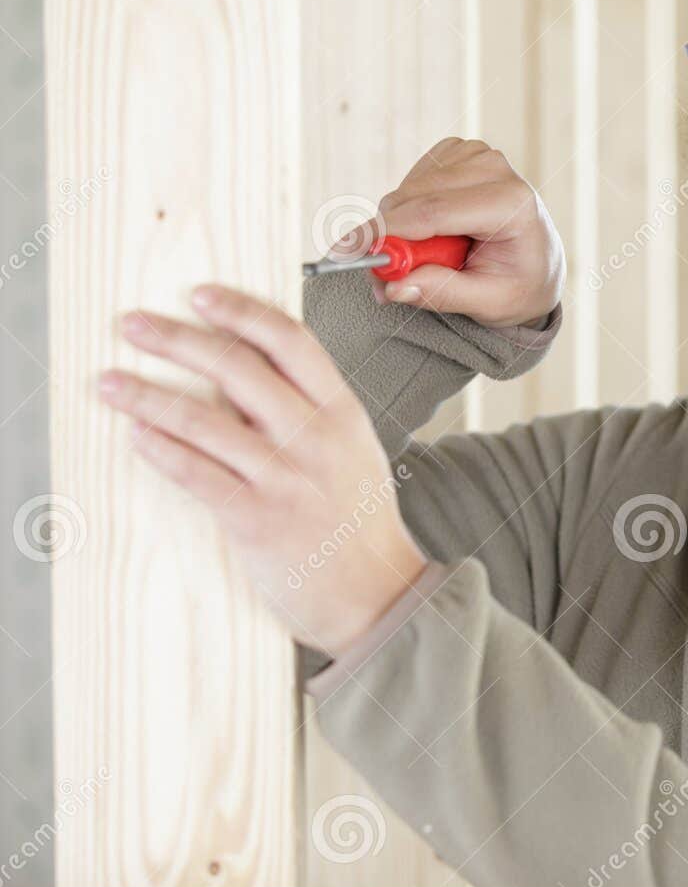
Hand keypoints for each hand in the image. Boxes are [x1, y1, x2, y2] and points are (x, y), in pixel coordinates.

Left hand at [97, 284, 430, 657]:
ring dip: (148, 396)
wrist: (376, 592)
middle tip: (135, 324)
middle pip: (238, 369)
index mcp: (341, 413)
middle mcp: (315, 439)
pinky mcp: (258, 520)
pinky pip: (198, 475)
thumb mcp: (352, 450)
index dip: (241, 311)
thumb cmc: (358, 520)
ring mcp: (286, 479)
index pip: (290, 341)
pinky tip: (138, 434)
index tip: (201, 295)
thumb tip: (239, 374)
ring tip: (112, 382)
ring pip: (205, 422)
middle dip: (178, 339)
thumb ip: (308, 411)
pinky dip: (162, 450)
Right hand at [330, 137, 565, 328]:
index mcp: (512, 203)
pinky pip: (410, 184)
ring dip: (397, 229)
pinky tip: (432, 232)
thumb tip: (394, 287)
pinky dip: (408, 211)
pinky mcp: (457, 153)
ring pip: (406, 191)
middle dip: (385, 239)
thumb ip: (443, 294)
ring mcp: (476, 154)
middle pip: (414, 199)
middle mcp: (495, 169)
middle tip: (379, 281)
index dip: (385, 231)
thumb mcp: (491, 303)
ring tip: (420, 264)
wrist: (539, 261)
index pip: (434, 211)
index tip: (346, 252)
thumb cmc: (519, 284)